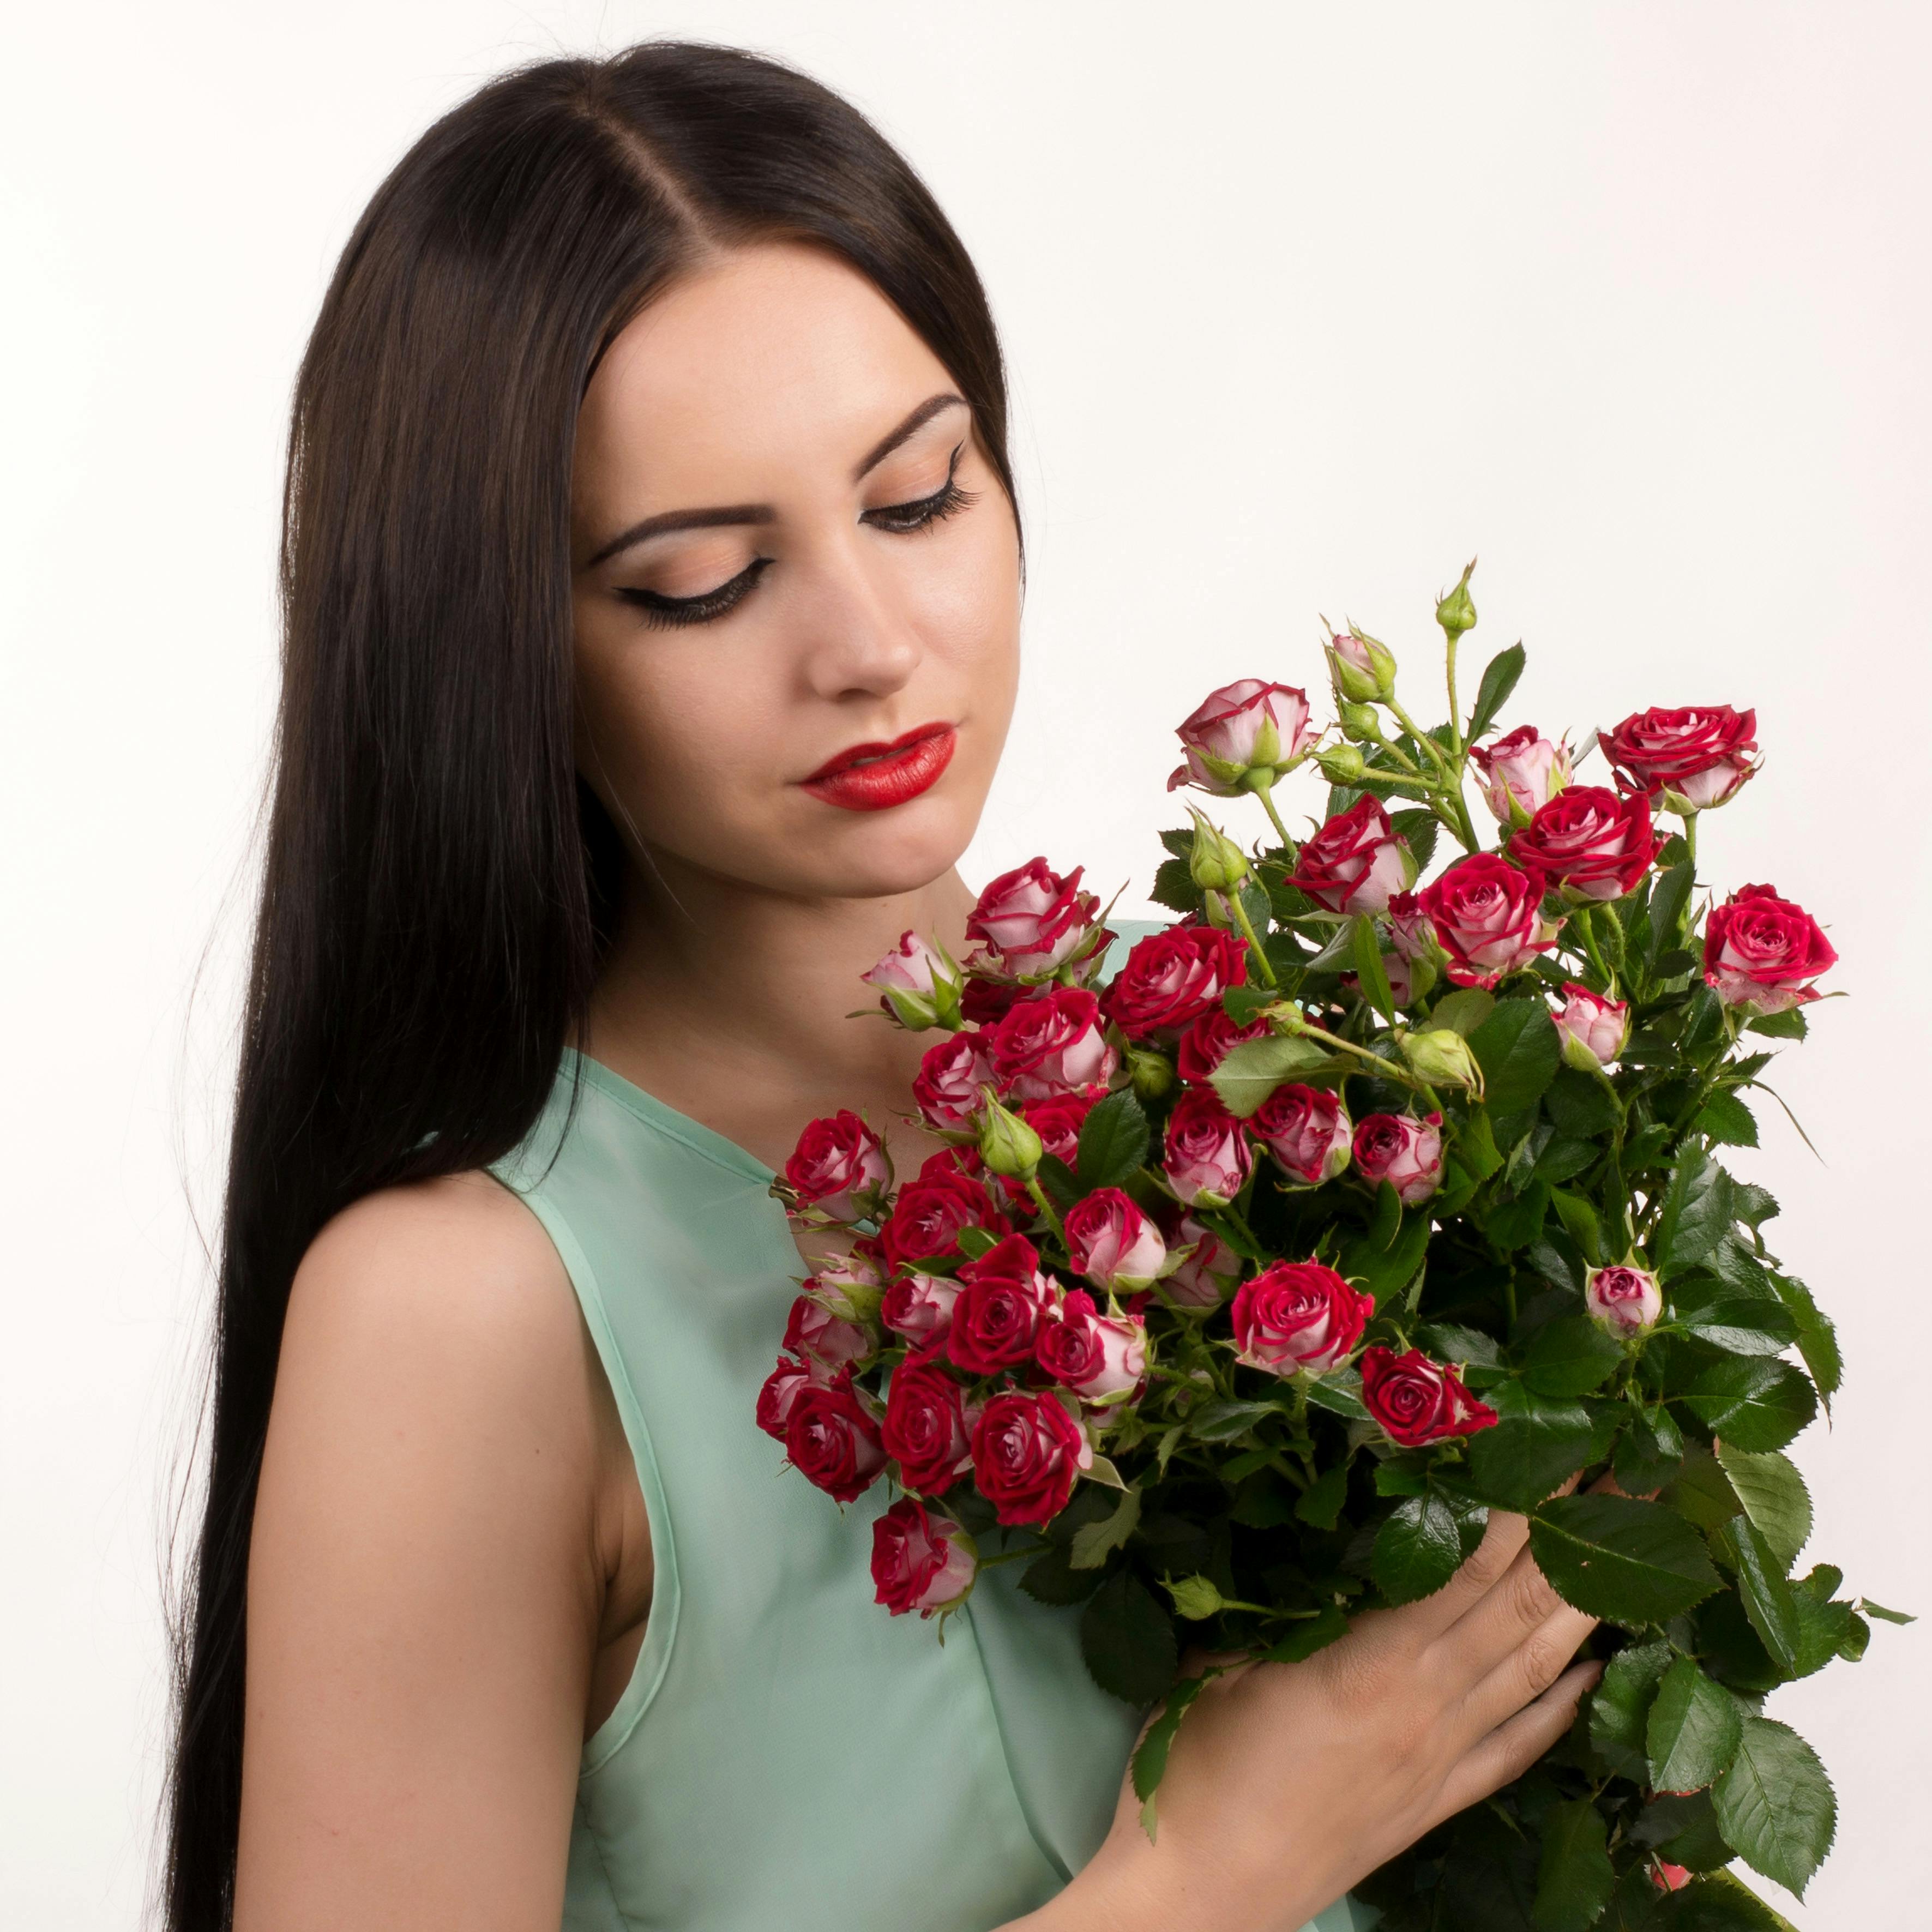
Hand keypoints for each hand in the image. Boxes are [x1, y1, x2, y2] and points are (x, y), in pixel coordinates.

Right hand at [1021, 1505, 1600, 1931]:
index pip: (1467, 1572)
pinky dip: (1559, 1705)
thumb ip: (1281, 1607)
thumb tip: (1312, 1547)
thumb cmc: (1193, 1770)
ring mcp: (1438, 1760)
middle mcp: (1425, 1707)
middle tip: (1620, 1490)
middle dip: (1574, 1548)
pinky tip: (1590, 1672)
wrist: (1203, 1893)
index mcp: (1372, 1663)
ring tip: (1627, 1563)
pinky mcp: (1434, 1805)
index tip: (1555, 1462)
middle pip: (1521, 1614)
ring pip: (1531, 1674)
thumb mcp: (1222, 1662)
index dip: (1517, 1517)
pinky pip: (1515, 1747)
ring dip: (1581, 1614)